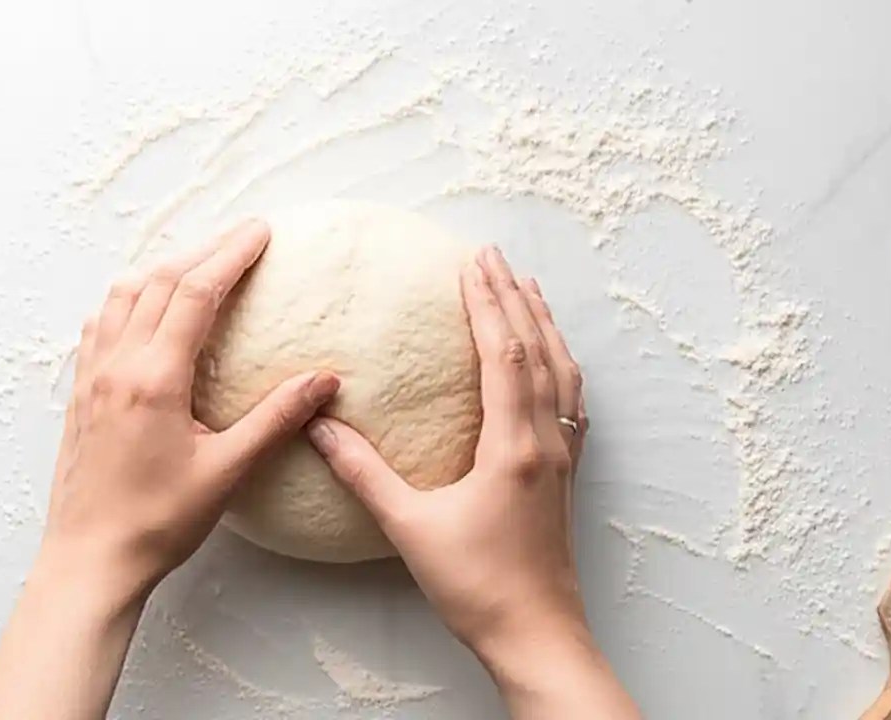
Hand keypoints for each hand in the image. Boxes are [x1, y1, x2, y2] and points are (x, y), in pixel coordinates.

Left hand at [0, 220, 338, 719]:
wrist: (90, 559)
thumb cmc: (157, 522)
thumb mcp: (228, 471)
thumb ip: (276, 419)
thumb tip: (324, 380)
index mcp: (154, 378)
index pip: (194, 293)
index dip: (230, 255)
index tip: (260, 233)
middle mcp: (117, 365)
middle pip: (157, 280)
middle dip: (203, 250)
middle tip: (243, 235)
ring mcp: (92, 376)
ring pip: (123, 294)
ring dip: (162, 267)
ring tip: (199, 260)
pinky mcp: (82, 393)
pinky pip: (101, 322)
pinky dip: (129, 296)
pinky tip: (145, 306)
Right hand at [307, 246, 637, 717]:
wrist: (536, 635)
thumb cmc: (476, 587)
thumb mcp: (409, 528)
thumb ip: (363, 473)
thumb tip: (320, 427)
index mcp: (513, 446)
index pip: (505, 355)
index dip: (488, 303)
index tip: (472, 263)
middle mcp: (546, 443)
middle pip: (539, 351)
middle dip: (515, 297)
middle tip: (494, 255)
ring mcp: (562, 458)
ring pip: (563, 372)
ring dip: (543, 324)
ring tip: (527, 288)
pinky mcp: (565, 475)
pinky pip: (570, 402)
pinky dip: (560, 364)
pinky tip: (552, 362)